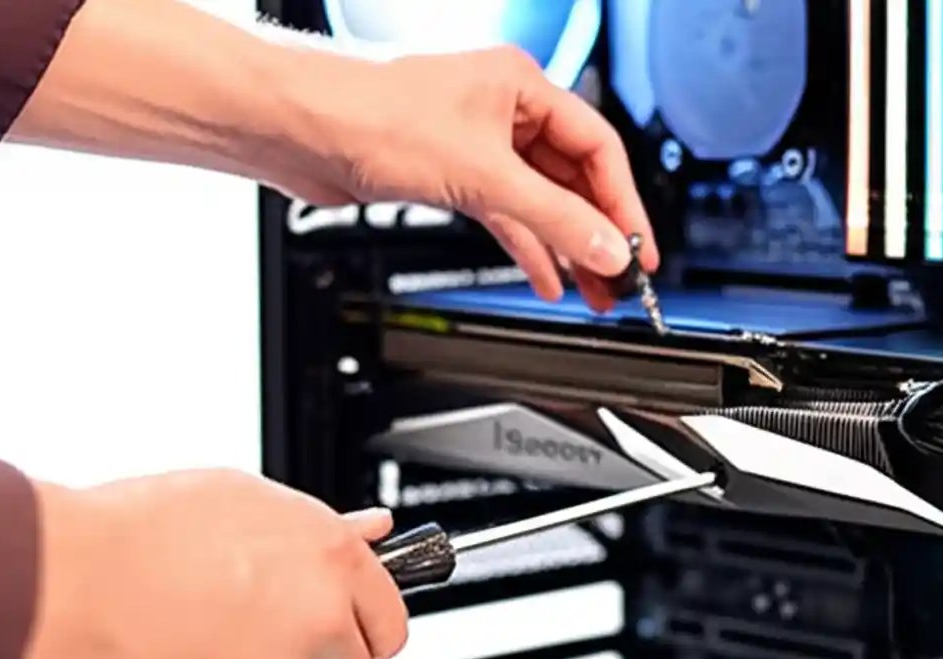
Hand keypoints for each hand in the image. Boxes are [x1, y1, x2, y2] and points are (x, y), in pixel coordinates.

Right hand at [15, 470, 407, 658]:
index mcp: (333, 563)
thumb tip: (372, 532)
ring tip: (205, 640)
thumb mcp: (247, 500)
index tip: (349, 628)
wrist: (64, 582)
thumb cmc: (142, 531)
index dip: (364, 625)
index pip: (391, 622)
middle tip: (269, 639)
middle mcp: (318, 625)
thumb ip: (321, 528)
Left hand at [275, 46, 659, 311]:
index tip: (638, 249)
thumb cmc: (374, 118)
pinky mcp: (450, 174)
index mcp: (522, 86)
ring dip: (565, 245)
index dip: (623, 203)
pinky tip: (546, 276)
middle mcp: (503, 111)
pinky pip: (506, 214)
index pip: (598, 147)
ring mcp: (477, 144)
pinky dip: (526, 245)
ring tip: (591, 288)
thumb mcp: (485, 177)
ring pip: (539, 201)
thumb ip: (555, 218)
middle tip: (620, 277)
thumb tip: (607, 247)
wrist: (304, 134)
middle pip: (572, 178)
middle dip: (596, 231)